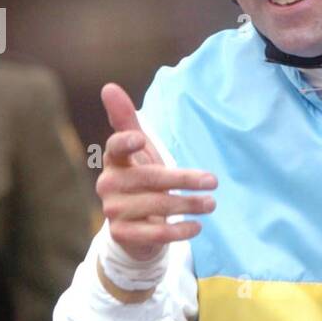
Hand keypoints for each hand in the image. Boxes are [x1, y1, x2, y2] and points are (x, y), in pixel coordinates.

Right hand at [97, 82, 217, 262]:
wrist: (134, 228)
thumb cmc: (141, 179)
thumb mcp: (138, 150)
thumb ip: (126, 120)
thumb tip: (108, 86)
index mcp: (114, 160)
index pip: (115, 147)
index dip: (126, 142)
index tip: (141, 138)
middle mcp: (108, 184)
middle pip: (150, 178)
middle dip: (184, 180)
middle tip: (213, 181)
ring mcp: (113, 211)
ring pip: (157, 206)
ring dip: (189, 205)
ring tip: (211, 204)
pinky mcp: (122, 235)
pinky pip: (155, 234)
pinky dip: (179, 231)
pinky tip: (196, 227)